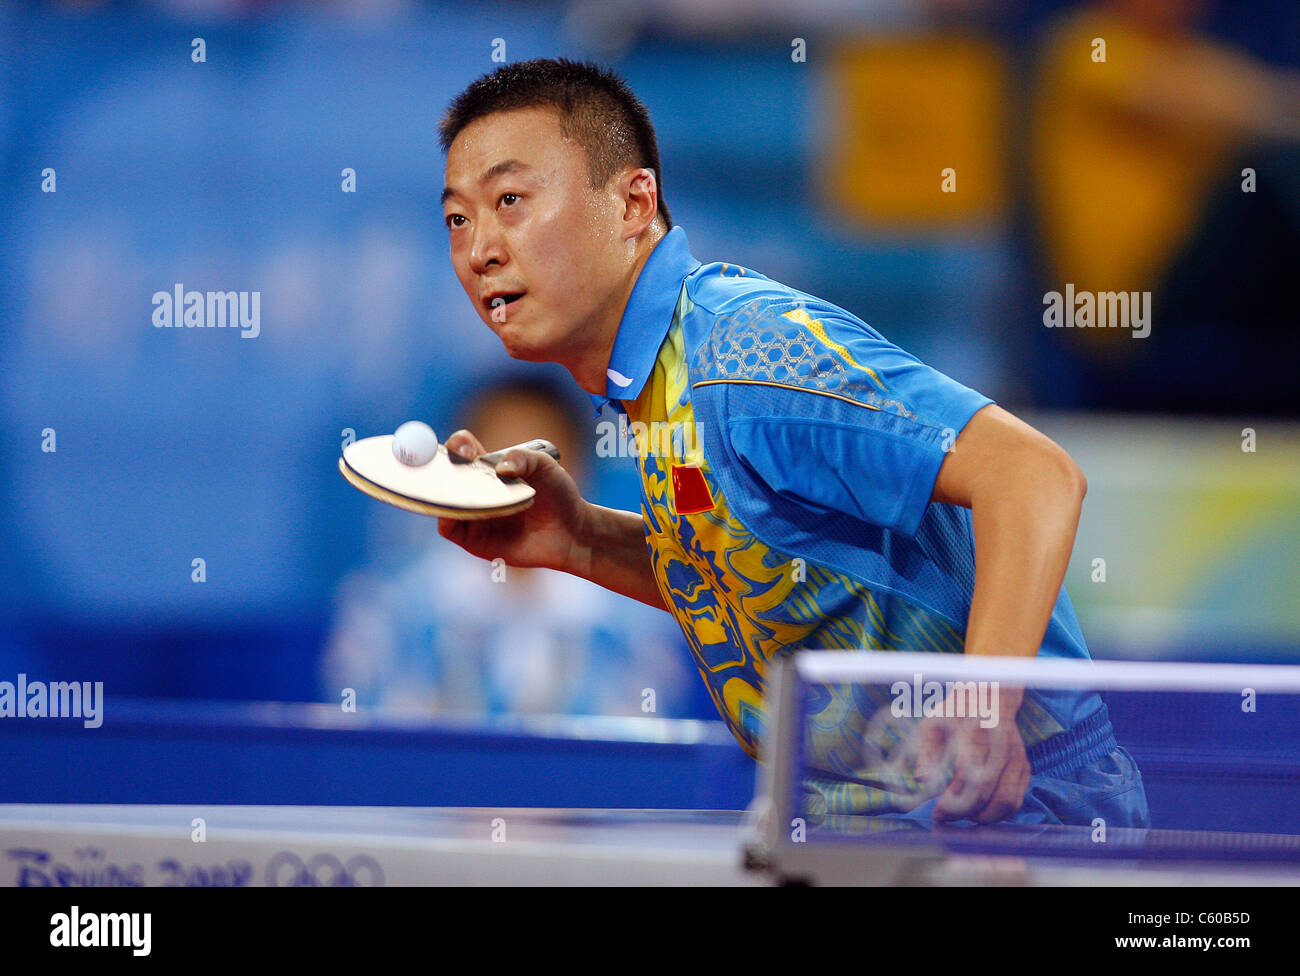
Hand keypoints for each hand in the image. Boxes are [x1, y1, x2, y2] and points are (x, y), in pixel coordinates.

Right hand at [435, 429, 590, 572]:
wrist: (570, 533)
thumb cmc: (559, 495)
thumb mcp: (546, 467)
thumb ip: (524, 459)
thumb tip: (500, 468)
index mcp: (487, 466)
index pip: (461, 449)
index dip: (458, 445)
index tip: (467, 449)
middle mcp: (474, 489)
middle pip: (442, 473)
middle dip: (436, 465)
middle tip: (443, 465)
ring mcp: (471, 514)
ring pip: (442, 500)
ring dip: (442, 493)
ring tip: (455, 490)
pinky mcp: (472, 539)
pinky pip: (449, 527)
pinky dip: (448, 517)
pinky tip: (460, 511)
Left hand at [913, 697, 1030, 823]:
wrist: (988, 695)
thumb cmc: (954, 712)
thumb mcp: (932, 724)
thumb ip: (926, 752)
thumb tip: (921, 779)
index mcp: (975, 735)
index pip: (967, 778)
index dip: (952, 801)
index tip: (936, 812)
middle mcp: (1000, 747)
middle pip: (987, 793)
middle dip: (964, 813)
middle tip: (945, 818)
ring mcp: (1016, 757)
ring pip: (1006, 801)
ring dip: (984, 817)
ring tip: (964, 817)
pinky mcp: (1024, 765)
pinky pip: (1017, 799)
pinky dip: (1000, 813)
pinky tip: (981, 812)